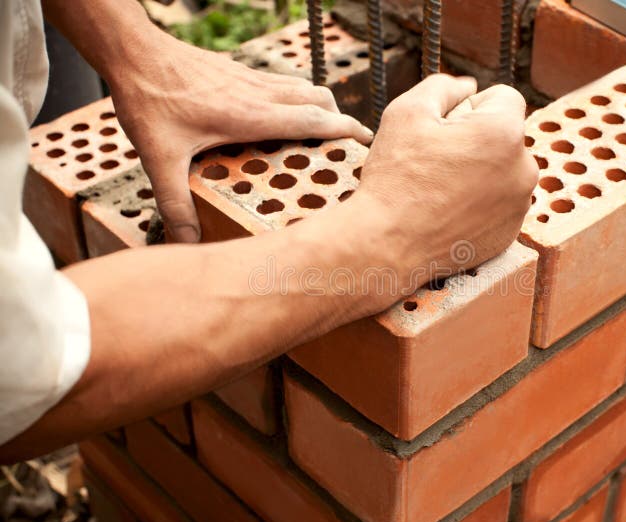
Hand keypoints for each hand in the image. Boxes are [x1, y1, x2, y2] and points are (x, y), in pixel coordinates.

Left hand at [107, 32, 372, 242]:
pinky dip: (297, 98)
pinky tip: (281, 117)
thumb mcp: (159, 159)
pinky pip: (283, 83)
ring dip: (320, 107)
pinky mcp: (241, 72)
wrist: (134, 52)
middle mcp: (260, 94)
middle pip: (319, 100)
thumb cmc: (149, 100)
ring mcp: (252, 80)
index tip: (368, 140)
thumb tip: (187, 241)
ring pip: (304, 88)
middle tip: (347, 143)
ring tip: (322, 131)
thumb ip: (174, 203)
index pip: (315, 119)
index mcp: (252, 116)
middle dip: (340, 119)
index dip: (346, 129)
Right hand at [358, 74, 536, 276]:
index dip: (470, 106)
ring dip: (478, 172)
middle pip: (504, 136)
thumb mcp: (407, 112)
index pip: (504, 98)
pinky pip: (497, 204)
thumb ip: (443, 87)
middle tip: (435, 161)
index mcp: (504, 132)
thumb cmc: (395, 178)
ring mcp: (518, 206)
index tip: (443, 128)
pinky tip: (445, 212)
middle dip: (476, 140)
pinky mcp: (509, 234)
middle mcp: (524, 169)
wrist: (386, 246)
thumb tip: (468, 86)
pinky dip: (477, 204)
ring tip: (438, 189)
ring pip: (501, 171)